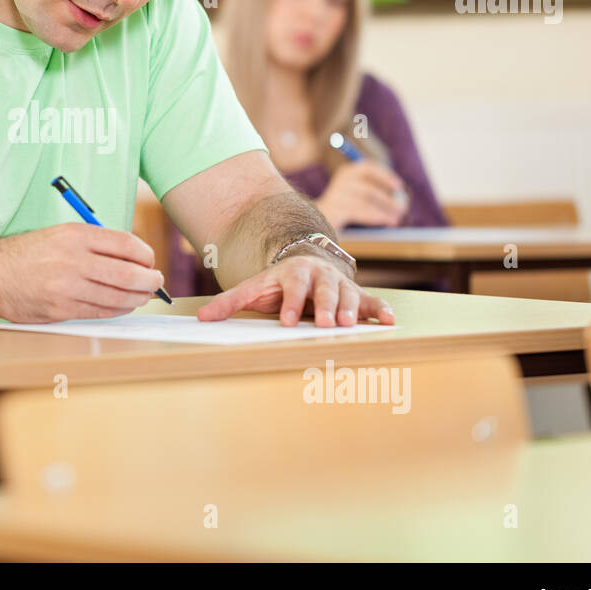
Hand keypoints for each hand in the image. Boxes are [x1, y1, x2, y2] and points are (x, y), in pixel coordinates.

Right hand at [0, 222, 164, 321]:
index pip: (126, 244)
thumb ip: (94, 243)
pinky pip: (101, 312)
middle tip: (156, 282)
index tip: (149, 260)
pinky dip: (118, 309)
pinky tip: (124, 306)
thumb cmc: (27, 254)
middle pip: (128, 273)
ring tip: (143, 295)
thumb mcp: (60, 234)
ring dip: (137, 298)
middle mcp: (73, 260)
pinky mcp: (62, 310)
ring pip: (118, 297)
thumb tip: (132, 256)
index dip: (145, 255)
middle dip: (150, 280)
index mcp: (75, 236)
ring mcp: (67, 287)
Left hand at [197, 253, 393, 326]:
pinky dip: (381, 310)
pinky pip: (373, 301)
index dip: (291, 304)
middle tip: (325, 324)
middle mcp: (320, 276)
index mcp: (294, 273)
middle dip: (325, 306)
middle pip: (324, 289)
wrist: (306, 264)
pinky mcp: (358, 295)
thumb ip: (229, 303)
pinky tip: (389, 321)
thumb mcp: (253, 288)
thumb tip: (201, 318)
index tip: (288, 321)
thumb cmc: (278, 284)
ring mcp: (340, 284)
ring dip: (351, 309)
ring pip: (348, 295)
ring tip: (350, 325)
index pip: (293, 287)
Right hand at [315, 161, 406, 229]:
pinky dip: (375, 217)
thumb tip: (401, 197)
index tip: (400, 186)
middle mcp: (340, 181)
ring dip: (383, 210)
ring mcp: (336, 195)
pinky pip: (359, 212)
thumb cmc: (344, 206)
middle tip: (402, 208)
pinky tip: (387, 221)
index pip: (368, 168)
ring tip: (396, 218)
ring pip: (365, 201)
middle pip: (368, 187)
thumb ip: (376, 190)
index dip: (385, 176)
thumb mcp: (358, 193)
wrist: (319, 219)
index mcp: (346, 172)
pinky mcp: (335, 210)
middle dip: (387, 199)